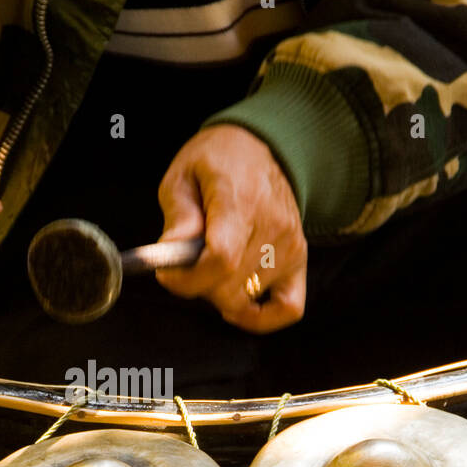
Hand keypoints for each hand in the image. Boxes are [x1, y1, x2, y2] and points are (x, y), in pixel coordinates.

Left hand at [156, 124, 305, 331]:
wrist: (259, 148)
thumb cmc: (215, 162)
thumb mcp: (183, 176)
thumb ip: (178, 217)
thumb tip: (169, 256)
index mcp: (241, 200)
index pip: (221, 260)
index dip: (188, 280)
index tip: (167, 275)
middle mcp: (273, 226)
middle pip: (230, 287)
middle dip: (197, 287)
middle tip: (185, 268)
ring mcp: (290, 246)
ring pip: (247, 300)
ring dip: (220, 296)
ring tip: (210, 269)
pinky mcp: (300, 260)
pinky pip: (288, 308)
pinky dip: (261, 318)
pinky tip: (238, 305)